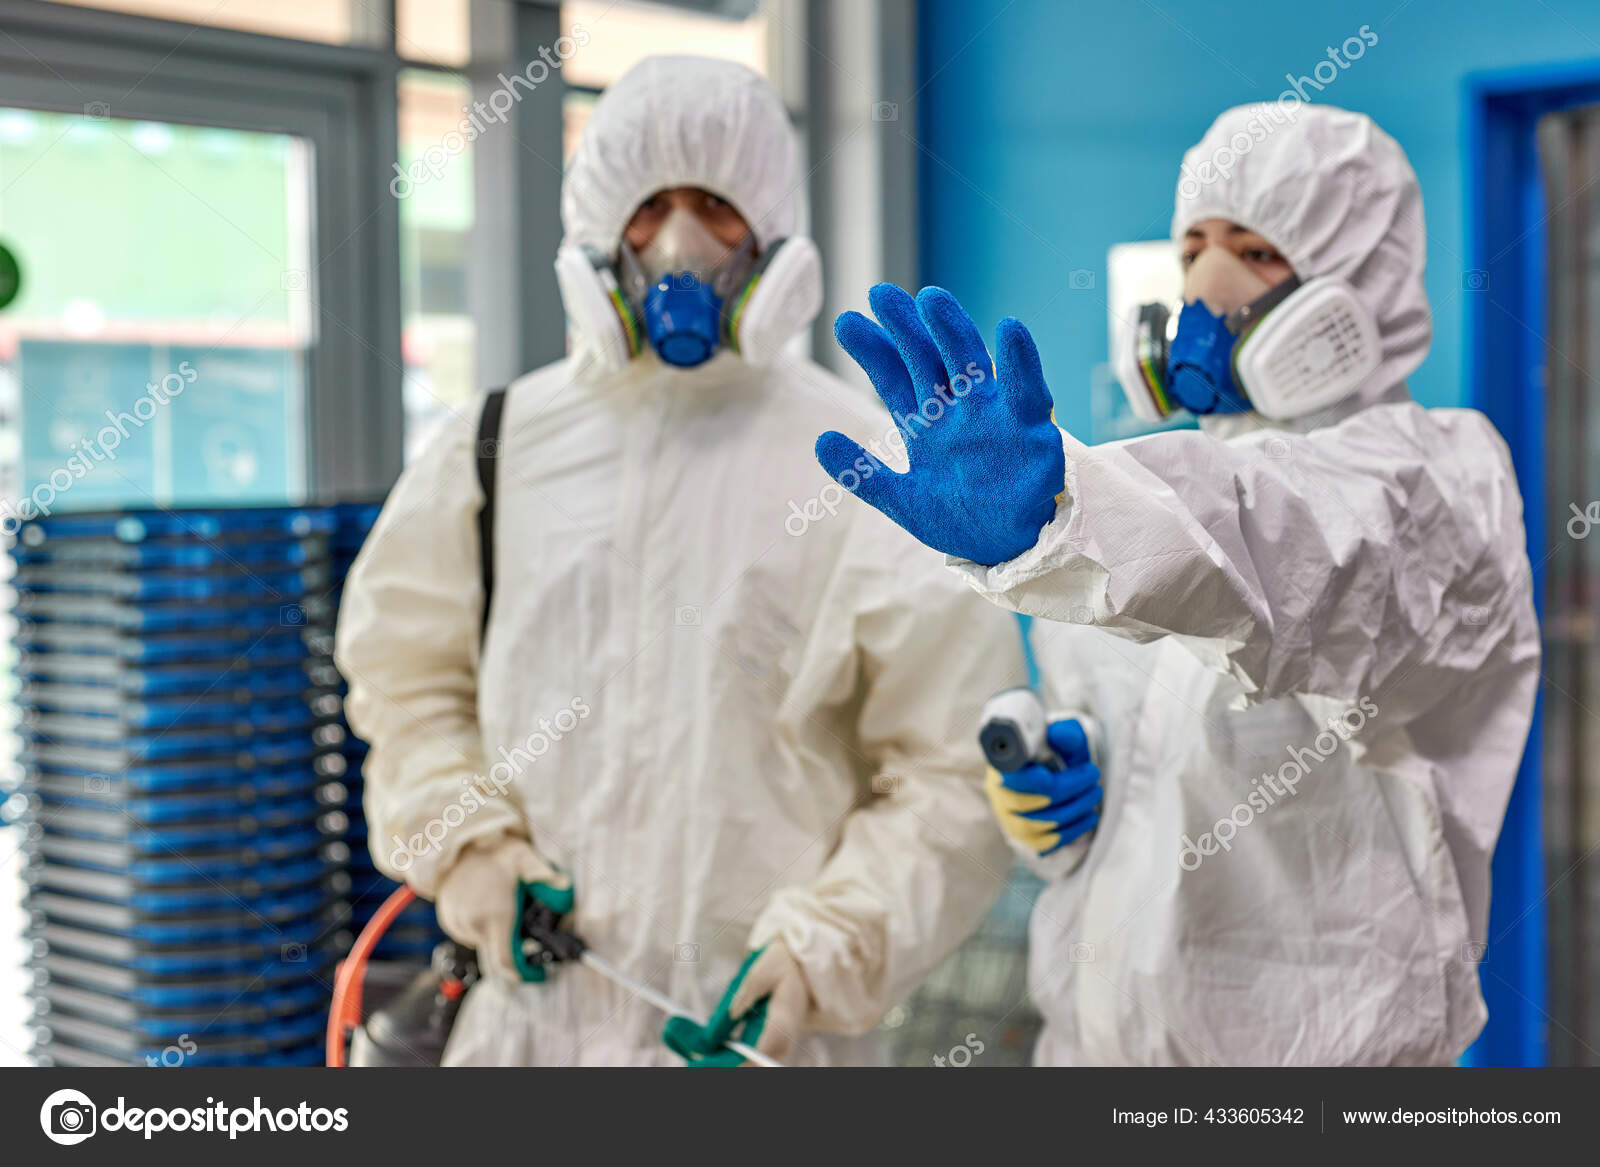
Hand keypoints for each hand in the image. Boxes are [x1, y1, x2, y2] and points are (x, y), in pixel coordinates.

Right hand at [434, 834, 564, 979]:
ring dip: (496, 932)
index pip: (505, 961)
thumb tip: (566, 889)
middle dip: (513, 942)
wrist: (460, 843)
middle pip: (498, 951)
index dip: (523, 973)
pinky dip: (480, 927)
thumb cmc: (497, 852)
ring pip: (483, 943)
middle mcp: (472, 924)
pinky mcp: (447, 920)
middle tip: (522, 919)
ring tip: (502, 905)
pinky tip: (486, 904)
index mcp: (494, 915)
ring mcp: (456, 923)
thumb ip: (547, 876)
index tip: (539, 974)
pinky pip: (468, 934)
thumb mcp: (527, 859)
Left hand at [661, 943, 809, 1065]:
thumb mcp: (761, 971)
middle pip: (735, 1066)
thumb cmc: (781, 964)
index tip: (691, 1057)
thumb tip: (714, 1031)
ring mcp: (767, 1051)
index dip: (718, 1063)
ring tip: (673, 1029)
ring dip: (699, 1052)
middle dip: (701, 1056)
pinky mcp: (756, 1048)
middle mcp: (776, 1047)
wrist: (800, 968)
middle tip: (671, 1030)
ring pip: (730, 1064)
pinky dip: (705, 1048)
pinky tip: (683, 1035)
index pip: (748, 1058)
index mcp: (781, 1026)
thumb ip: (739, 999)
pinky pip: (729, 1056)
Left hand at [816, 283, 1065, 566]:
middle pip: (927, 358)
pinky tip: (1010, 329)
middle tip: (880, 293)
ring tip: (931, 298)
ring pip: (969, 362)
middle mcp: (956, 409)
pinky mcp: (1030, 425)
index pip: (894, 378)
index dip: (872, 351)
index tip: (847, 321)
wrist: (1009, 546)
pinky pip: (1026, 388)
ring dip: (952, 330)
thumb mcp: (903, 501)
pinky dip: (1020, 361)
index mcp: (925, 425)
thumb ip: (863, 474)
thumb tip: (819, 441)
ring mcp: (992, 413)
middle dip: (905, 326)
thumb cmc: (960, 520)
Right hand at [985, 719, 1100, 854]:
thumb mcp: (1058, 737)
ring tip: (1094, 796)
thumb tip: (1064, 735)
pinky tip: (1088, 818)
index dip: (1036, 779)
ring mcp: (1007, 818)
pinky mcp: (1021, 837)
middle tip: (1094, 778)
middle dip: (1071, 791)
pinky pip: (1043, 843)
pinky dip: (1069, 832)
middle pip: (1030, 802)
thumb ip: (1064, 734)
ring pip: (1038, 824)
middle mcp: (998, 793)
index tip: (1071, 771)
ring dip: (1074, 811)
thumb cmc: (1049, 751)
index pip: (1012, 777)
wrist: (1042, 769)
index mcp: (1001, 765)